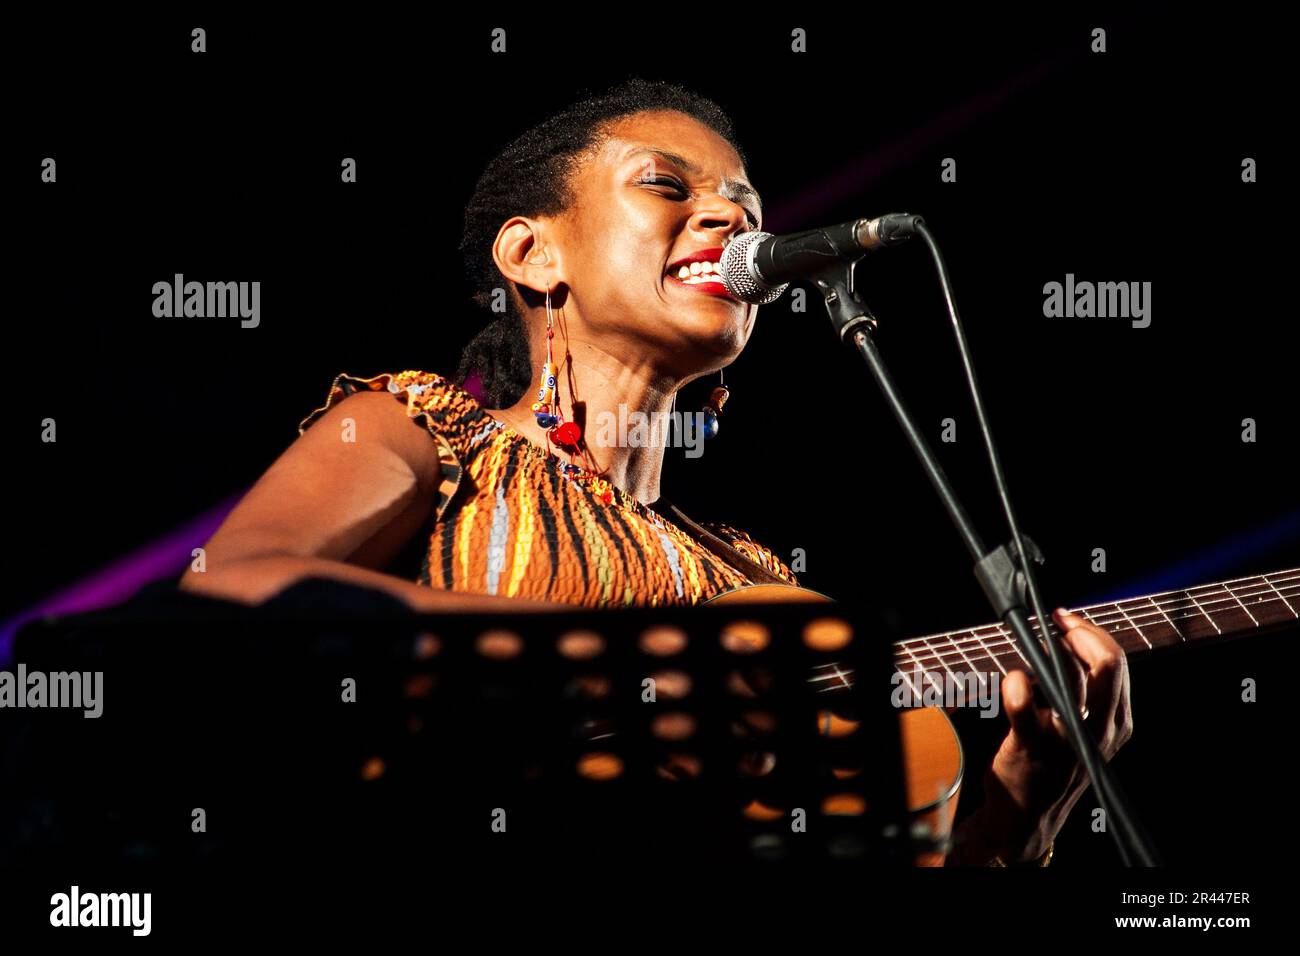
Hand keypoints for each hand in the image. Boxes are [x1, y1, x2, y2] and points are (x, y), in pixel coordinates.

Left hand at [976, 607, 1133, 862]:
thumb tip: (1074, 639)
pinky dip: (1016, 685)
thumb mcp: (1088, 732)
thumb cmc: (1053, 765)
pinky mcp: (1031, 746)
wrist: (1027, 817)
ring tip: (1031, 651)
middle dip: (1079, 632)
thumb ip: (1090, 693)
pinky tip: (1012, 678)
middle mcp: (1097, 730)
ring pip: (1068, 677)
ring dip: (1046, 651)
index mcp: (1116, 723)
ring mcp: (1065, 738)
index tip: (1068, 620)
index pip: (1117, 663)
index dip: (1092, 632)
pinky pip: (1023, 706)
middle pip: (1106, 665)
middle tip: (1054, 625)